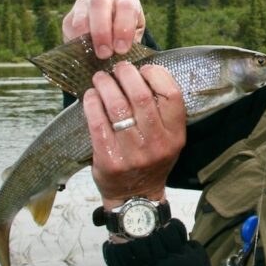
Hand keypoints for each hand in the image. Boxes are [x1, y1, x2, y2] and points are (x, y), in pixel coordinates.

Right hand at [62, 0, 145, 58]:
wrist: (111, 34)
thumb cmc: (127, 36)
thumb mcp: (135, 37)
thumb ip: (131, 43)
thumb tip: (122, 59)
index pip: (126, 6)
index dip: (123, 28)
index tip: (122, 49)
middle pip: (99, 3)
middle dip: (101, 31)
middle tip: (105, 53)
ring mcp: (84, 3)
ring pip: (81, 14)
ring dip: (86, 37)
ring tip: (92, 54)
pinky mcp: (70, 15)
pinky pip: (69, 27)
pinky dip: (75, 41)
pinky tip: (83, 52)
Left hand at [82, 62, 185, 206]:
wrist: (135, 197)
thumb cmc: (151, 160)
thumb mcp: (169, 139)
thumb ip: (162, 112)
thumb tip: (141, 73)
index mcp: (175, 135)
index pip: (172, 95)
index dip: (156, 75)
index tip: (144, 69)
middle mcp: (157, 143)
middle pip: (141, 96)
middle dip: (126, 74)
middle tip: (118, 68)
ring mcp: (133, 153)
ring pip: (117, 107)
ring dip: (105, 85)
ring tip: (101, 78)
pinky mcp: (109, 160)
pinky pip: (97, 123)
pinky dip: (92, 104)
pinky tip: (90, 96)